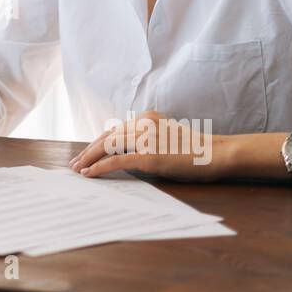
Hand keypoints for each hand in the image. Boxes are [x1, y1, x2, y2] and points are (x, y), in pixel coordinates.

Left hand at [69, 110, 220, 180]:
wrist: (217, 153)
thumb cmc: (195, 150)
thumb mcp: (167, 135)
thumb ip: (148, 138)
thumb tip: (125, 152)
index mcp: (147, 118)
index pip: (115, 131)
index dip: (97, 143)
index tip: (86, 153)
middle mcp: (143, 124)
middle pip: (107, 137)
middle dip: (88, 150)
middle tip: (75, 163)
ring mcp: (146, 139)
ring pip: (108, 147)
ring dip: (89, 159)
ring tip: (78, 170)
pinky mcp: (149, 156)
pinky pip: (116, 161)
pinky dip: (99, 167)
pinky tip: (89, 173)